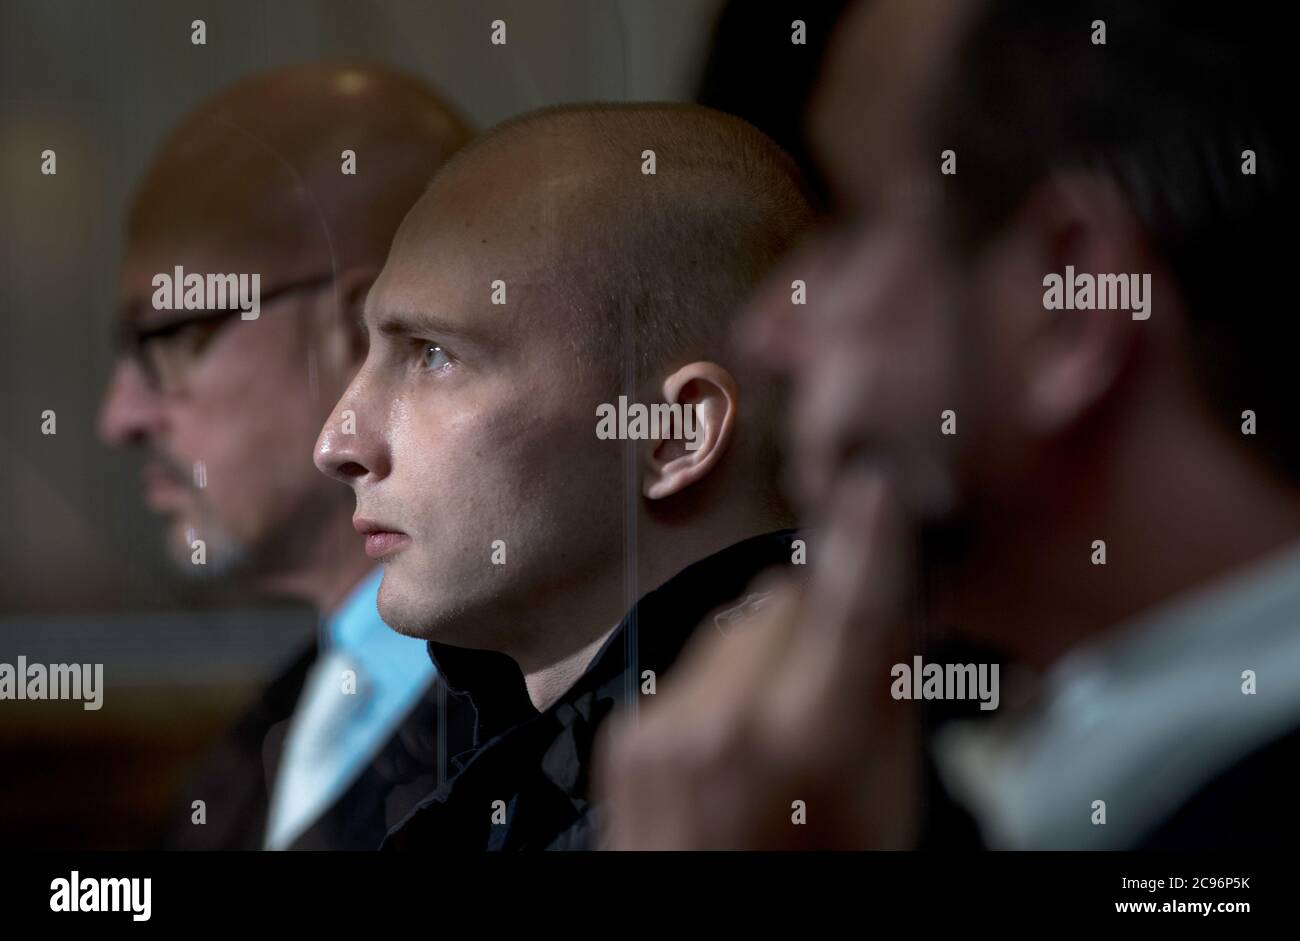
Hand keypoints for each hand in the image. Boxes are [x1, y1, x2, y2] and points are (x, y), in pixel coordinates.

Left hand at [594, 474, 920, 848]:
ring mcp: (665, 728)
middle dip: (819, 617)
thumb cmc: (818, 882)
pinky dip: (720, 685)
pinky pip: (693, 665)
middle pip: (785, 600)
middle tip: (840, 673)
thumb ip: (886, 697)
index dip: (870, 541)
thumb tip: (894, 604)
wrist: (706, 929)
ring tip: (782, 725)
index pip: (848, 606)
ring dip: (767, 650)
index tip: (878, 487)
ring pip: (737, 627)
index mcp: (810, 747)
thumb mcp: (888, 806)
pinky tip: (732, 743)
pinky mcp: (629, 734)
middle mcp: (727, 725)